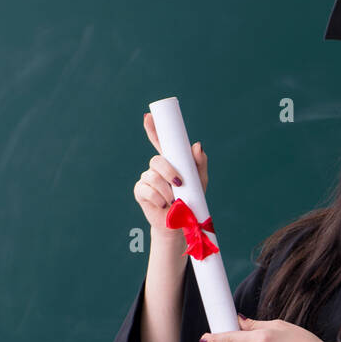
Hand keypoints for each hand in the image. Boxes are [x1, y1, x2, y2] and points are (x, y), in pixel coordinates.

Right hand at [134, 111, 207, 235]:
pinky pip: (147, 190)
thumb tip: (197, 145)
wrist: (182, 224)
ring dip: (166, 190)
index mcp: (170, 162)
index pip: (159, 142)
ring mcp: (147, 180)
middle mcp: (156, 168)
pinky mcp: (141, 192)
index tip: (148, 117)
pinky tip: (164, 205)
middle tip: (179, 183)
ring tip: (174, 200)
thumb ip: (199, 163)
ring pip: (152, 176)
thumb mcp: (199, 181)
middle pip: (156, 160)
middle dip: (168, 170)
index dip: (153, 129)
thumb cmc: (190, 201)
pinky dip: (158, 198)